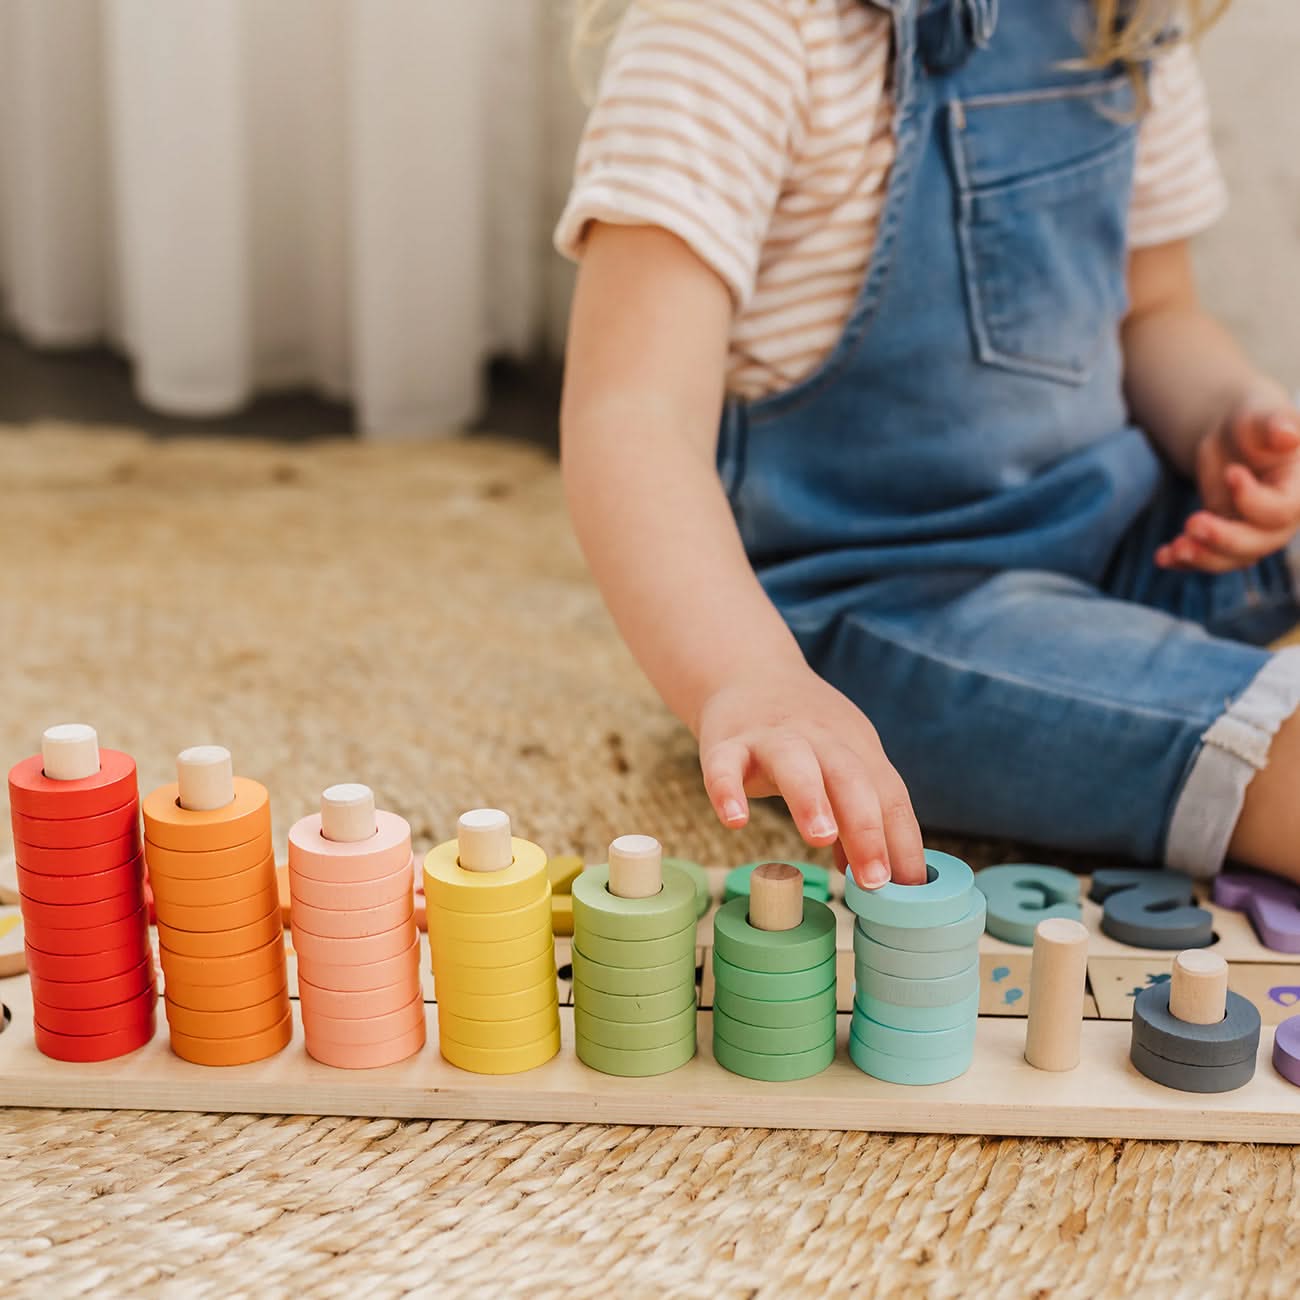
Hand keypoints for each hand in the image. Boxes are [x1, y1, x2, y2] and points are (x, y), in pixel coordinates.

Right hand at [696, 666, 925, 888]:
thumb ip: (858, 817)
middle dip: (867, 828)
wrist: (747, 672)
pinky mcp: (726, 742)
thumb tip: (873, 877)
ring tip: (820, 838)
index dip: (902, 842)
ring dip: (810, 799)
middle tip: (875, 879)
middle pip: (850, 778)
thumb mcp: (840, 765)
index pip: (890, 795)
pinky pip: (724, 766)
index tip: (910, 888)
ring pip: (795, 763)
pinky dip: (727, 791)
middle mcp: (820, 739)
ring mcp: (771, 738)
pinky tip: (735, 821)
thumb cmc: (803, 732)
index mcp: (857, 748)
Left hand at [1157, 403, 1299, 572]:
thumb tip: (1288, 434)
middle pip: (1258, 543)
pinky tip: (1163, 557)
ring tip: (1175, 548)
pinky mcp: (1224, 539)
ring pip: (1232, 558)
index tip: (1231, 473)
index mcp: (1298, 492)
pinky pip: (1207, 557)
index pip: (1281, 510)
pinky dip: (1184, 562)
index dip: (1254, 499)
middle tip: (1192, 522)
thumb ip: (1275, 425)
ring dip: (1203, 557)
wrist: (1232, 439)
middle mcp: (1280, 520)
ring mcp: (1252, 533)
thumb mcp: (1263, 418)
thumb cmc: (1254, 425)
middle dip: (1224, 538)